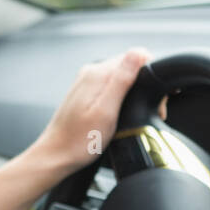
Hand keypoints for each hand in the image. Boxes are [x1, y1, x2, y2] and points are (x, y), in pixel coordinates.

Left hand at [33, 46, 168, 180]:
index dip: (151, 75)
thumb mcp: (106, 111)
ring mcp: (87, 83)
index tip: (154, 99)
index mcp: (97, 74)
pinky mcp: (86, 93)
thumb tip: (139, 52)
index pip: (137, 56)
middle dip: (144, 86)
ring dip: (134, 94)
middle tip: (146, 113)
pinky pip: (111, 88)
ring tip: (132, 116)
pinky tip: (119, 115)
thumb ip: (122, 80)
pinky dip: (121, 99)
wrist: (55, 157)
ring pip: (122, 78)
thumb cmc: (79, 141)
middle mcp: (91, 73)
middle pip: (130, 67)